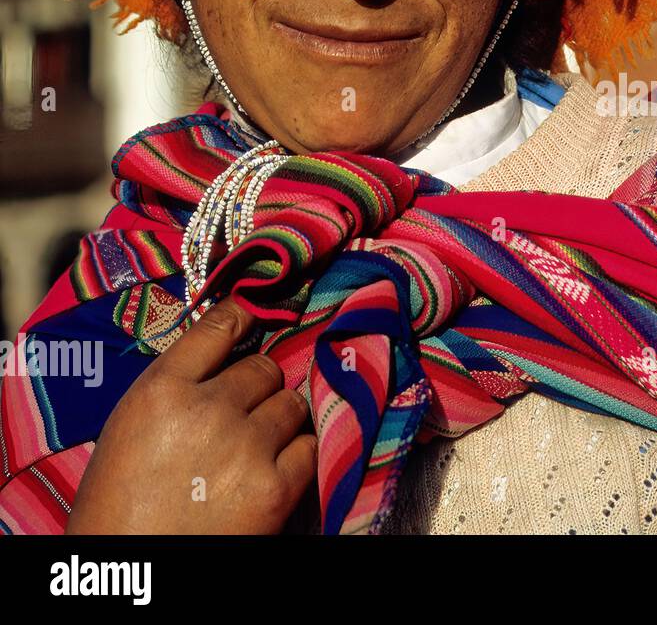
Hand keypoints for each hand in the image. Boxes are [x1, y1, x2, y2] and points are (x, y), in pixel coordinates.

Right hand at [65, 299, 315, 534]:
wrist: (131, 570)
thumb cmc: (116, 507)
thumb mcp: (127, 432)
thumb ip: (172, 391)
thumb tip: (221, 362)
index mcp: (159, 392)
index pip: (216, 329)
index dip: (239, 318)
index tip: (250, 316)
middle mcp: (207, 409)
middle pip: (263, 368)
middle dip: (259, 386)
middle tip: (247, 410)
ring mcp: (246, 445)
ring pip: (291, 403)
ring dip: (282, 418)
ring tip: (260, 444)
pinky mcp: (276, 485)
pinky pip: (309, 446)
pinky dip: (298, 455)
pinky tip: (278, 469)